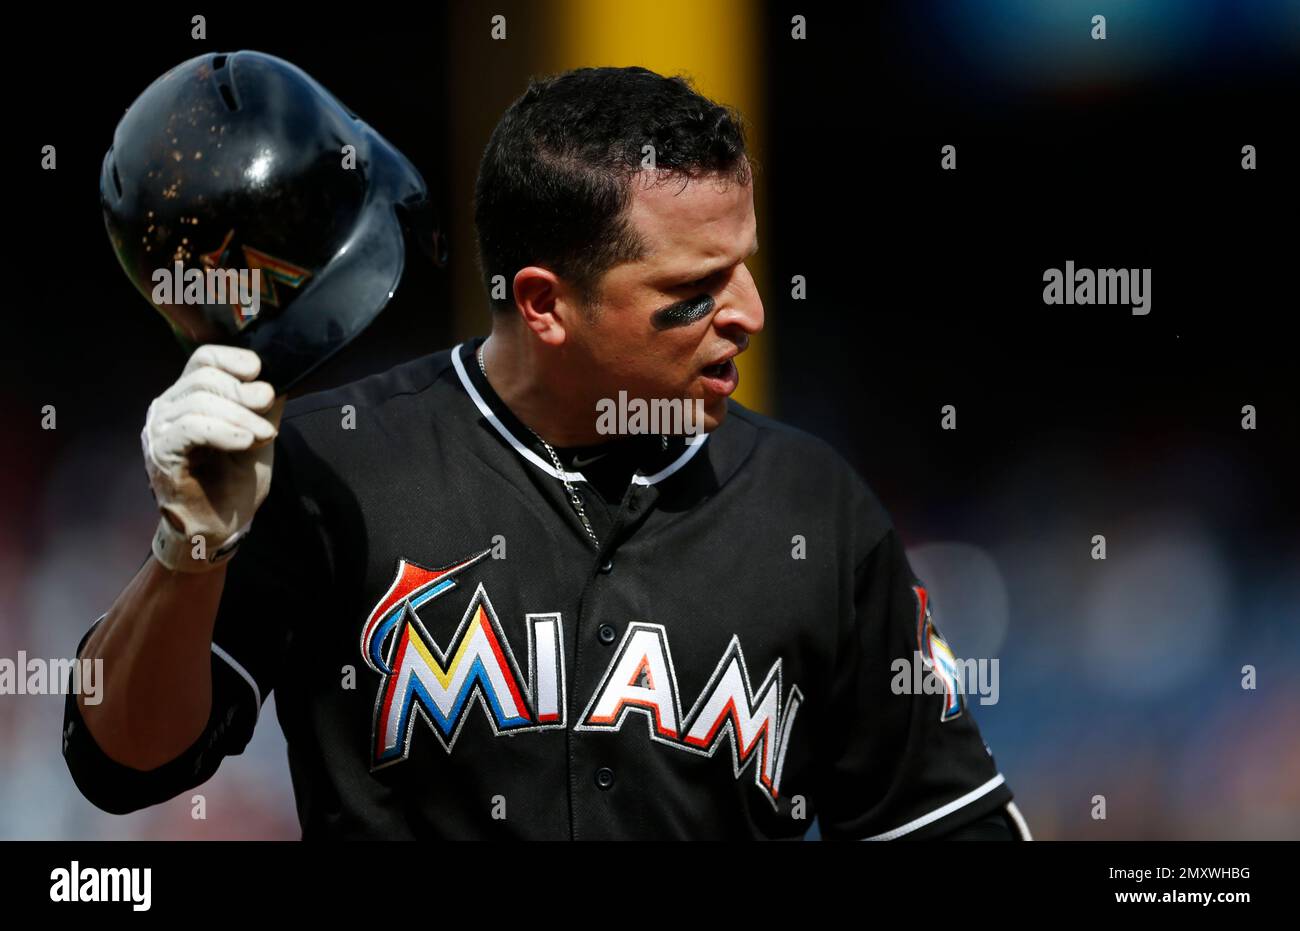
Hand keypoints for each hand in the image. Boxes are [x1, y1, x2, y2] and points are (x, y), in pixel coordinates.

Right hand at [141, 345, 283, 570]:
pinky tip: (246, 441)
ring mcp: (160, 430)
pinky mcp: (161, 453)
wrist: (220, 526)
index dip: (233, 359)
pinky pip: (190, 428)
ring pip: (199, 402)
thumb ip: (264, 406)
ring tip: (263, 434)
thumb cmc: (235, 481)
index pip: (204, 359)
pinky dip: (223, 431)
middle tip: (267, 406)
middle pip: (203, 378)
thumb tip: (280, 377)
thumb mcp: (259, 434)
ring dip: (239, 415)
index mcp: (189, 397)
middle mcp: (168, 408)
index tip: (260, 372)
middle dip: (242, 391)